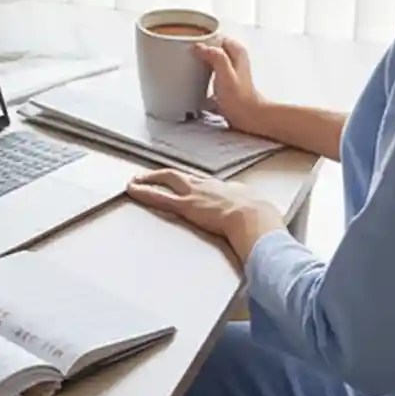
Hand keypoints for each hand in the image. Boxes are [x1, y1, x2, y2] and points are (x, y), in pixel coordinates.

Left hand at [126, 169, 284, 262]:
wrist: (255, 219)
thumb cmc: (261, 219)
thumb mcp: (259, 212)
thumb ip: (252, 214)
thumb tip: (258, 221)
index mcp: (227, 188)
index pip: (203, 183)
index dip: (191, 183)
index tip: (185, 184)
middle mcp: (209, 186)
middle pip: (183, 176)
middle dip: (165, 175)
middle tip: (151, 175)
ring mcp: (196, 193)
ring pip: (168, 179)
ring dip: (150, 179)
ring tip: (136, 181)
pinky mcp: (186, 205)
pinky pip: (160, 196)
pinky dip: (144, 192)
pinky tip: (132, 190)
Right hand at [194, 37, 267, 135]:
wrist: (247, 117)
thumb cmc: (240, 99)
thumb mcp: (225, 75)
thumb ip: (215, 57)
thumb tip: (199, 46)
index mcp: (236, 52)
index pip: (216, 36)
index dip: (203, 39)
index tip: (190, 45)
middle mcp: (234, 59)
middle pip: (212, 47)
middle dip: (200, 50)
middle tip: (187, 56)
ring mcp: (229, 72)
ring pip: (210, 60)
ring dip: (199, 63)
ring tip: (187, 68)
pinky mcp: (225, 84)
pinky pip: (209, 74)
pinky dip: (202, 76)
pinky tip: (194, 83)